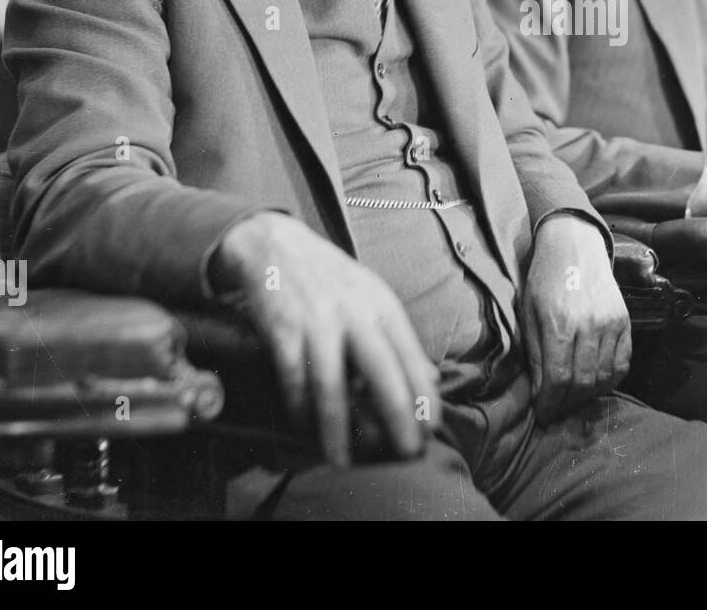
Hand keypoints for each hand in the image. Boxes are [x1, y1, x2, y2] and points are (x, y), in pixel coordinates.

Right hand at [212, 211, 439, 465]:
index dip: (424, 394)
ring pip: (331, 384)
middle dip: (397, 415)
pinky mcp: (282, 330)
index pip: (411, 355)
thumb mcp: (371, 296)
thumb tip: (432, 379)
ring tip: (343, 461)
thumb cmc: (330, 278)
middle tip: (406, 451)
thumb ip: (398, 338)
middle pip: (381, 371)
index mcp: (381, 304)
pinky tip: (305, 427)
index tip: (431, 427)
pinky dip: (300, 408)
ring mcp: (317, 321)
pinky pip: (293, 379)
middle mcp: (354, 311)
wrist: (274, 245)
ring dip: (338, 428)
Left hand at [521, 215, 630, 424]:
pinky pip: (623, 363)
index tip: (543, 415)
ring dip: (588, 396)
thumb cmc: (544, 279)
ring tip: (573, 398)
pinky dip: (611, 380)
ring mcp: (611, 323)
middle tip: (556, 410)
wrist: (575, 246)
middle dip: (567, 404)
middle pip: (582, 383)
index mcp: (559, 324)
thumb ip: (535, 355)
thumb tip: (539, 393)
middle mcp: (589, 325)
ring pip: (604, 377)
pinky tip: (596, 383)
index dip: (550, 404)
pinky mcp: (625, 321)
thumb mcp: (528, 313)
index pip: (557, 379)